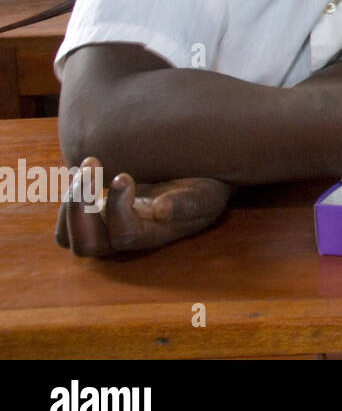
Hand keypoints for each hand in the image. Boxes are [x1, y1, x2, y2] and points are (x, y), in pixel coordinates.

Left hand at [55, 157, 231, 256]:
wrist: (192, 184)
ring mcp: (105, 232)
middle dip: (80, 208)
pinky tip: (88, 173)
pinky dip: (68, 201)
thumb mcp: (206, 195)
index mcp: (153, 235)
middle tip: (91, 166)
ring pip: (68, 238)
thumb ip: (188, 205)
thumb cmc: (202, 190)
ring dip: (71, 202)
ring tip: (90, 165)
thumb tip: (161, 210)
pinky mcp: (93, 221)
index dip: (118, 208)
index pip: (125, 236)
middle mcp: (125, 239)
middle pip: (86, 245)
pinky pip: (65, 225)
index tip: (123, 176)